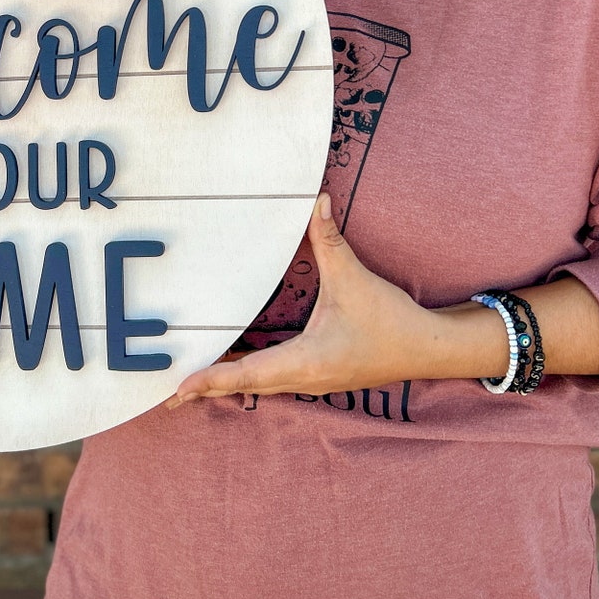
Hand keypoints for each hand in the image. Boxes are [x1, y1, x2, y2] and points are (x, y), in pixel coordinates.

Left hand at [168, 194, 450, 404]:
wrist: (428, 350)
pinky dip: (250, 377)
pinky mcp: (320, 375)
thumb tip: (317, 201)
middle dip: (208, 387)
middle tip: (170, 396)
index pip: (247, 373)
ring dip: (228, 384)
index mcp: (306, 361)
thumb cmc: (391, 321)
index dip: (211, 380)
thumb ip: (330, 240)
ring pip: (261, 384)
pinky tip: (238, 369)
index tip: (178, 390)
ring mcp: (313, 380)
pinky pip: (275, 379)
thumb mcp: (354, 278)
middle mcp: (304, 378)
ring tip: (194, 385)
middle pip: (246, 385)